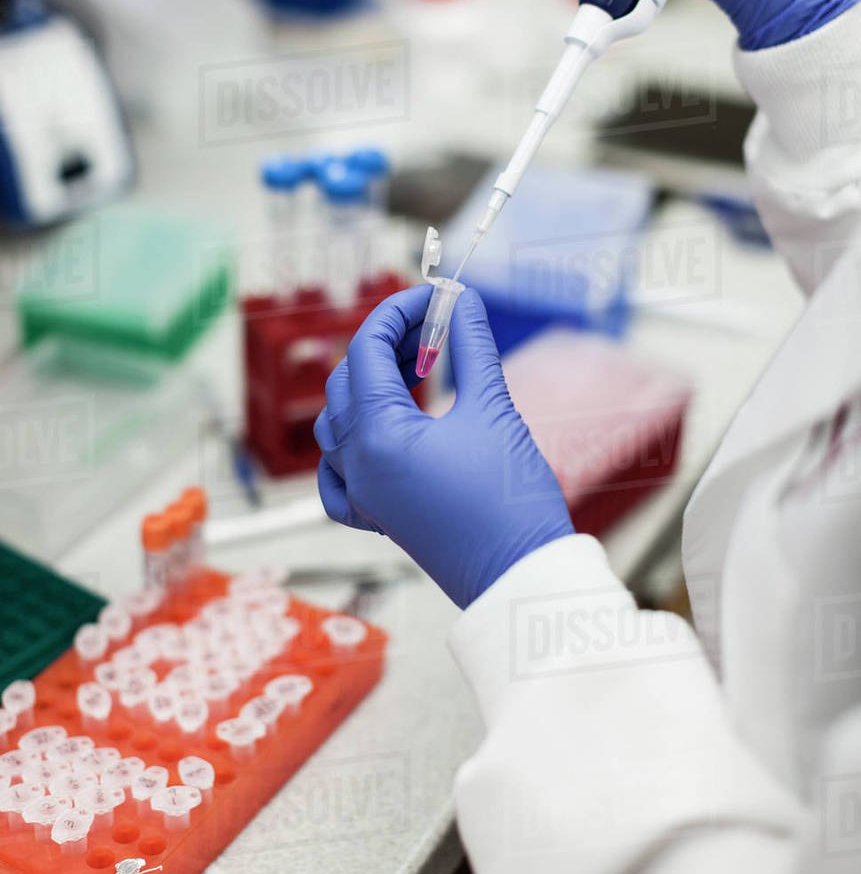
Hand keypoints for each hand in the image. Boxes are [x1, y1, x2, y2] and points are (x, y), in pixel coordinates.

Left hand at [313, 285, 573, 609]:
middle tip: (433, 325)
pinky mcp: (375, 516)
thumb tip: (461, 301)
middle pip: (348, 380)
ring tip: (416, 369)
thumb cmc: (511, 500)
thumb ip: (470, 346)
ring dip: (367, 385)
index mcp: (377, 435)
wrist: (522, 576)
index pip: (366, 349)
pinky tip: (378, 431)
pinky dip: (348, 444)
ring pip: (336, 422)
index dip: (399, 311)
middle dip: (385, 342)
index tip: (436, 296)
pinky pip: (335, 474)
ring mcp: (361, 494)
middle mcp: (356, 465)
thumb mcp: (493, 409)